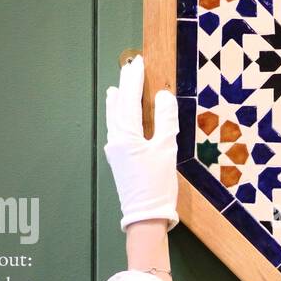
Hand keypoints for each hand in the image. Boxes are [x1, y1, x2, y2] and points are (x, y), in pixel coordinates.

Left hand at [104, 55, 179, 231]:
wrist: (145, 217)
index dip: (135, 80)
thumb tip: (163, 96)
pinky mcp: (119, 162)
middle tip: (129, 70)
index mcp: (125, 134)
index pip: (130, 99)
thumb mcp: (166, 150)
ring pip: (114, 120)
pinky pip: (116, 131)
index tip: (138, 62)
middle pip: (118, 107)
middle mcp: (115, 140)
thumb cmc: (157, 183)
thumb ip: (165, 120)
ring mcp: (115, 152)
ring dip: (118, 103)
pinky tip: (122, 120)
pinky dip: (119, 118)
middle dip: (125, 88)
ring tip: (117, 91)